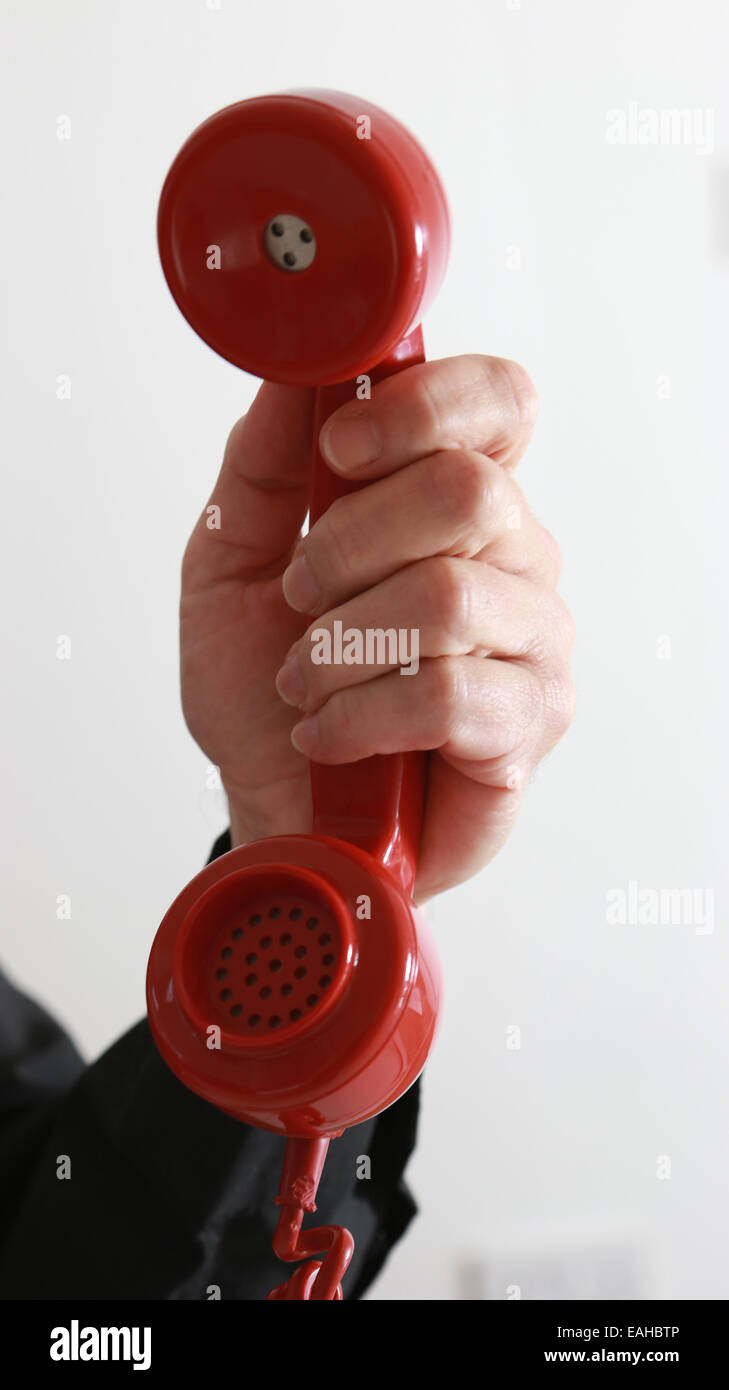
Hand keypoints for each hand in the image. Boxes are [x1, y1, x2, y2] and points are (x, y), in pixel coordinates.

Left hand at [180, 355, 574, 902]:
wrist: (273, 802)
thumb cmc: (264, 684)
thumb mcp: (231, 562)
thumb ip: (263, 467)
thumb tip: (293, 375)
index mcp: (454, 498)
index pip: (499, 405)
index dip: (423, 407)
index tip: (338, 451)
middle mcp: (513, 557)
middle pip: (467, 491)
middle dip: (348, 545)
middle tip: (299, 592)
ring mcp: (532, 641)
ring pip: (450, 596)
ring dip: (341, 643)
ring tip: (305, 679)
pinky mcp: (528, 725)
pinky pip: (451, 695)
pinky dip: (362, 713)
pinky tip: (330, 731)